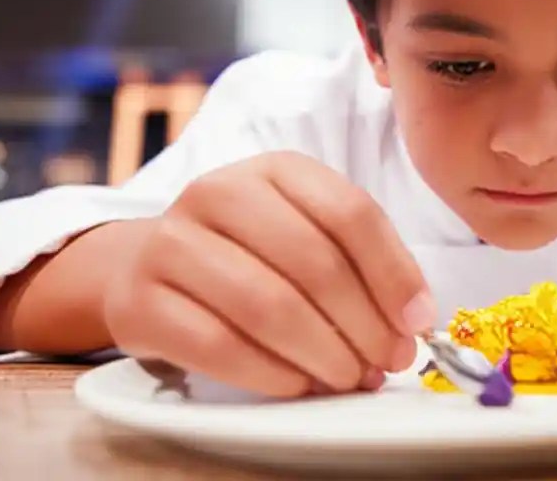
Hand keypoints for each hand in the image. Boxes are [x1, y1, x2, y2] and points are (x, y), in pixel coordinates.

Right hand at [102, 151, 434, 397]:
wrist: (141, 267)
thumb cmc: (243, 255)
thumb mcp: (301, 234)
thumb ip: (358, 266)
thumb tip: (411, 322)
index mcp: (274, 169)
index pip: (350, 213)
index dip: (393, 273)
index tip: (417, 323)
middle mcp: (218, 192)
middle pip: (312, 260)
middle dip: (362, 323)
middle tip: (385, 363)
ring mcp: (171, 242)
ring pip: (266, 304)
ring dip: (322, 352)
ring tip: (347, 379)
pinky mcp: (139, 299)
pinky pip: (218, 345)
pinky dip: (270, 374)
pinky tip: (298, 386)